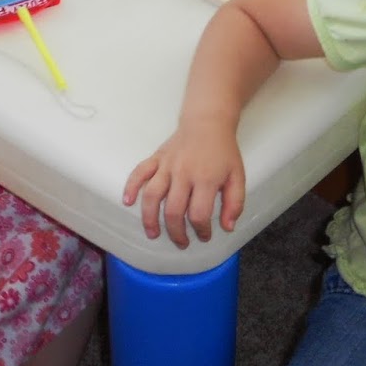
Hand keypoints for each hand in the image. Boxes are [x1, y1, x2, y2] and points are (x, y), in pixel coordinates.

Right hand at [121, 116, 243, 247]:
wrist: (208, 122)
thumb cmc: (223, 152)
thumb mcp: (238, 176)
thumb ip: (235, 203)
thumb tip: (227, 227)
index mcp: (206, 179)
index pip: (199, 214)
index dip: (201, 230)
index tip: (204, 236)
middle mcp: (183, 173)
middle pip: (174, 210)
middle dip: (176, 232)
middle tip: (181, 242)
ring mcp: (167, 166)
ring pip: (153, 195)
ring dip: (150, 218)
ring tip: (152, 233)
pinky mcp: (156, 158)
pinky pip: (139, 173)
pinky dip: (131, 187)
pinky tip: (128, 201)